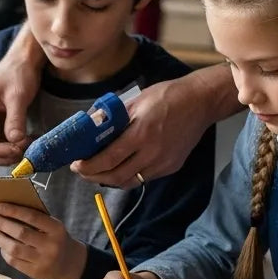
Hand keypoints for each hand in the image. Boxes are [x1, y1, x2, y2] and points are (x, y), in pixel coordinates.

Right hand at [0, 27, 44, 165]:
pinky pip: (1, 142)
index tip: (17, 151)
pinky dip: (13, 147)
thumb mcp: (18, 95)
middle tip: (24, 153)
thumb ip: (15, 119)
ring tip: (28, 147)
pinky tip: (28, 141)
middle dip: (2, 155)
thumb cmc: (18, 71)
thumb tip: (16, 142)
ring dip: (8, 153)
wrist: (24, 59)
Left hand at [0, 202, 84, 278]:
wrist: (68, 262)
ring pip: (14, 249)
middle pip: (21, 233)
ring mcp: (43, 261)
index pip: (33, 217)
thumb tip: (7, 209)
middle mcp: (51, 246)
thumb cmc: (55, 238)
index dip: (14, 211)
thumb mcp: (52, 226)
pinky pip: (14, 261)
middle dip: (2, 224)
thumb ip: (36, 218)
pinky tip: (1, 245)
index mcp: (57, 229)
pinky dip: (4, 252)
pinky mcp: (35, 272)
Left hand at [71, 67, 229, 187]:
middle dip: (94, 177)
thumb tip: (89, 126)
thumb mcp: (135, 101)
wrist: (201, 102)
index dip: (89, 167)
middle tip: (83, 171)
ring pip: (130, 182)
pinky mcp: (171, 167)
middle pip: (116, 177)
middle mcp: (153, 153)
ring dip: (110, 179)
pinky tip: (120, 167)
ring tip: (98, 172)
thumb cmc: (167, 96)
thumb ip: (112, 117)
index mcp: (141, 134)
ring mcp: (164, 162)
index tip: (76, 165)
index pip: (108, 159)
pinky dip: (128, 175)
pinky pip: (144, 178)